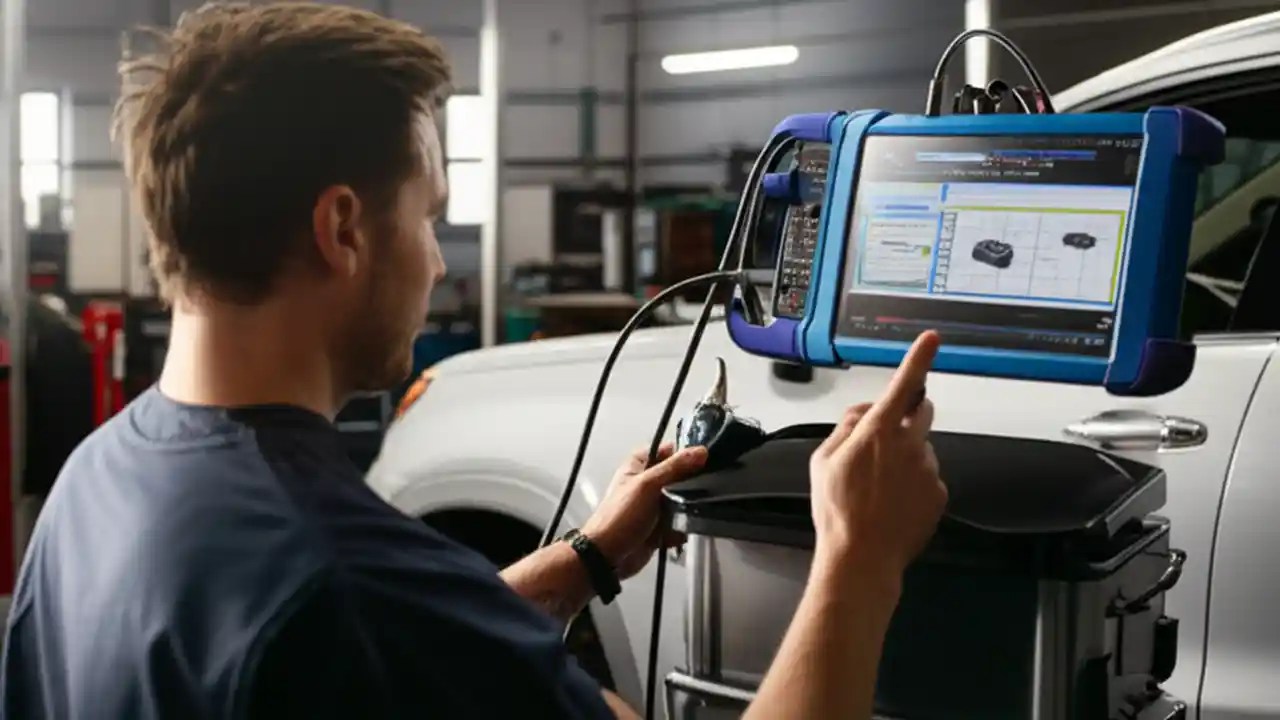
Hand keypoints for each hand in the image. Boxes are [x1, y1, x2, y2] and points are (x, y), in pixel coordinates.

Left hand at [581, 443, 707, 579]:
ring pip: (680, 502)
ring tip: (688, 512)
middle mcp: (645, 486)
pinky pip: (678, 524)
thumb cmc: (619, 517)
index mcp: (638, 467)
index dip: (683, 454)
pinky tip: (678, 532)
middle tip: (699, 487)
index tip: (701, 459)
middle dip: (688, 485)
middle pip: (677, 478)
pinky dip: (681, 529)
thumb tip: (699, 451)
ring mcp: (652, 507)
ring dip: (685, 509)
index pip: (666, 451)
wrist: (609, 556)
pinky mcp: (658, 528)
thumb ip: (675, 467)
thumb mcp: (648, 484)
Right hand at [808, 331, 946, 581]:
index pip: (903, 385)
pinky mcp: (939, 493)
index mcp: (878, 431)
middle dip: (910, 413)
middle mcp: (910, 444)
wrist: (862, 557)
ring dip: (908, 455)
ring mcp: (928, 469)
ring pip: (923, 447)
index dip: (919, 357)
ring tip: (881, 487)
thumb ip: (844, 429)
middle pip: (922, 410)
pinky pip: (928, 477)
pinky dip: (915, 484)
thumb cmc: (835, 509)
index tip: (932, 338)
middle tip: (886, 437)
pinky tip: (894, 504)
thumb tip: (861, 414)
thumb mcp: (821, 461)